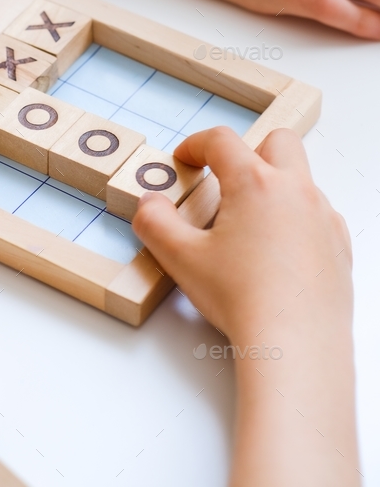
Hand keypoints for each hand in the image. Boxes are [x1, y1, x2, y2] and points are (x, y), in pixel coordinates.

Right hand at [133, 128, 358, 486]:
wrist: (297, 346)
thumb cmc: (244, 300)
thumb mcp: (181, 259)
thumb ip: (155, 223)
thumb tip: (149, 204)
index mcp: (255, 183)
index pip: (221, 141)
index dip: (196, 144)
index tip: (185, 158)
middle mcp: (295, 190)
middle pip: (277, 141)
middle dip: (248, 151)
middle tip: (225, 181)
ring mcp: (323, 216)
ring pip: (300, 179)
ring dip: (273, 187)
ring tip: (248, 227)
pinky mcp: (339, 245)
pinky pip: (318, 214)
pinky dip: (296, 220)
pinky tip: (277, 253)